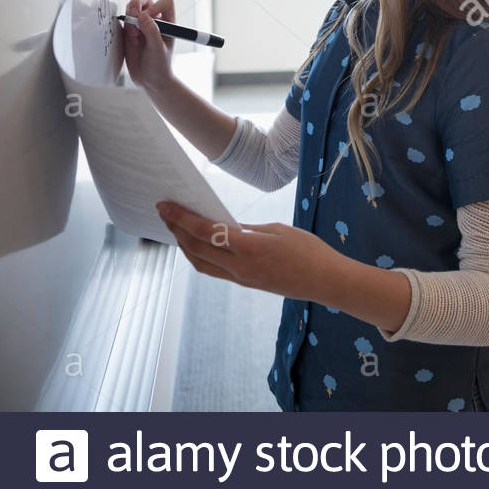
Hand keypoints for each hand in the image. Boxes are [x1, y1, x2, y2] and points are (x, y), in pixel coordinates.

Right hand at [122, 0, 176, 92]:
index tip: (150, 19)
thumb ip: (152, 31)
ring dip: (130, 18)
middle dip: (137, 4)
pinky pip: (123, 20)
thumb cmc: (160, 65)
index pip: (165, 1)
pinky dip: (124, 26)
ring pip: (132, 8)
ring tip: (135, 36)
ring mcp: (140, 25)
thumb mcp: (158, 49)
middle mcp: (155, 20)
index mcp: (168, 22)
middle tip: (134, 17)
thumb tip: (143, 15)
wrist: (150, 80)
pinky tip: (131, 41)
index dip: (156, 6)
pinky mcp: (129, 31)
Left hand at [157, 201, 341, 301]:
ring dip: (183, 245)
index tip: (165, 205)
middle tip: (164, 212)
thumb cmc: (309, 250)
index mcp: (248, 248)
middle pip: (195, 248)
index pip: (205, 231)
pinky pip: (212, 270)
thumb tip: (226, 227)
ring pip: (199, 263)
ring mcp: (240, 278)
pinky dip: (198, 256)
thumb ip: (249, 229)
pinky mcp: (245, 283)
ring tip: (175, 228)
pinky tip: (197, 245)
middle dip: (175, 229)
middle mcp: (238, 266)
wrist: (325, 281)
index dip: (181, 217)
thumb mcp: (279, 230)